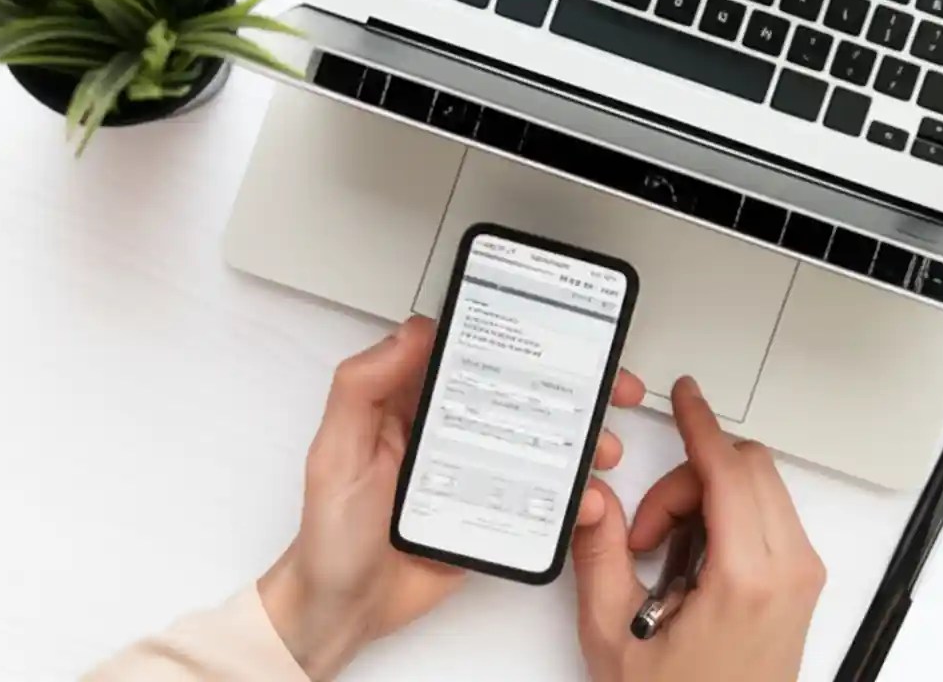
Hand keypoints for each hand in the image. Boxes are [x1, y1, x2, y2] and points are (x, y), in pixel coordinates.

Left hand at [259, 316, 645, 680]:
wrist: (344, 611)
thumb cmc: (330, 533)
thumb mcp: (337, 451)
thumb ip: (363, 386)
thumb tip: (413, 331)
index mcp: (411, 404)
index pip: (470, 355)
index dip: (517, 341)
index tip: (560, 334)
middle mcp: (448, 430)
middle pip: (518, 395)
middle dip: (571, 389)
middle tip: (611, 389)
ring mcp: (474, 472)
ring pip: (538, 443)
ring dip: (579, 441)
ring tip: (604, 450)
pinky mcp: (492, 513)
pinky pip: (538, 495)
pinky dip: (570, 495)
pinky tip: (586, 500)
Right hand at [572, 377, 825, 681]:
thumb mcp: (615, 635)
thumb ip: (598, 556)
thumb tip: (593, 501)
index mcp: (748, 578)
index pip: (729, 469)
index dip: (700, 424)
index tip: (686, 396)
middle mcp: (790, 570)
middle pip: (747, 468)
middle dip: (690, 476)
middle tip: (647, 528)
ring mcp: (802, 577)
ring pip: (761, 486)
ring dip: (709, 496)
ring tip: (666, 554)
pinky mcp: (801, 585)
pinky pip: (770, 515)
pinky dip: (729, 514)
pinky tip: (692, 559)